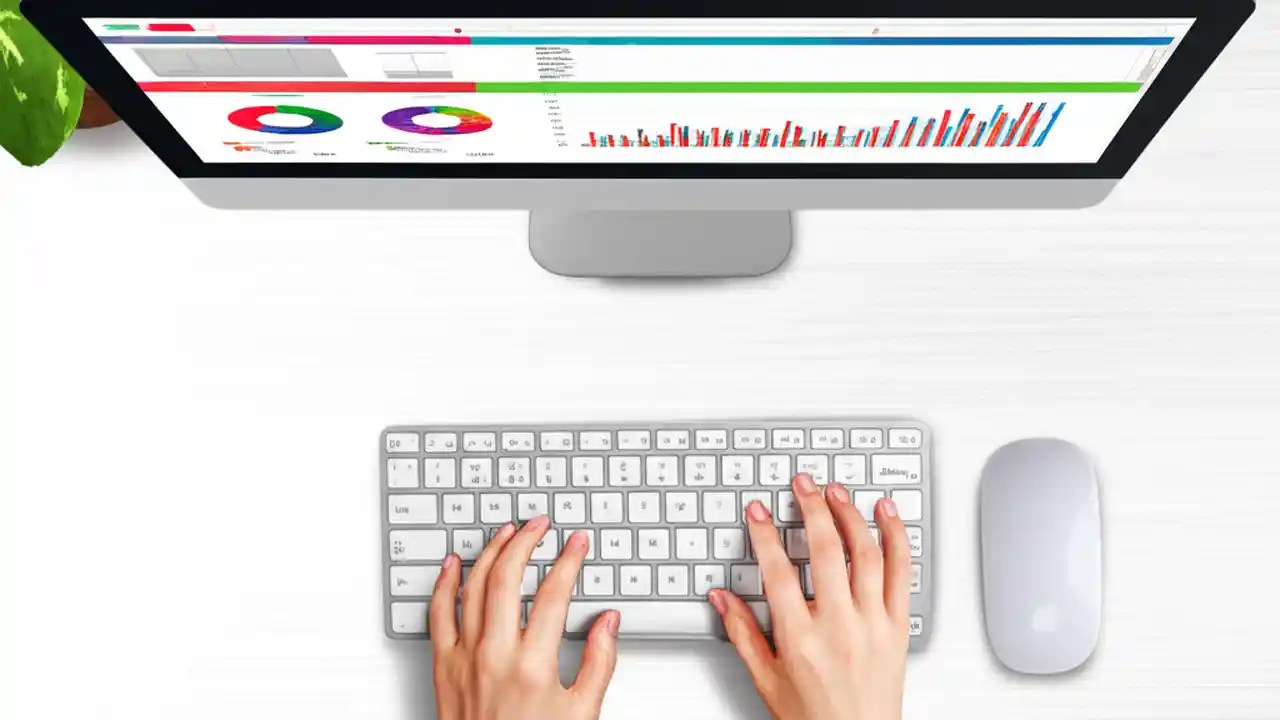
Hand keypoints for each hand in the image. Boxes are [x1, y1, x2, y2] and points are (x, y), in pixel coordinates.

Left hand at [429, 516, 619, 719]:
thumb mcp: (583, 712)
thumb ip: (599, 662)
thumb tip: (608, 622)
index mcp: (534, 665)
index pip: (554, 593)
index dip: (568, 561)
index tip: (576, 543)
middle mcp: (495, 655)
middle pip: (507, 578)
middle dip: (525, 541)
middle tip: (540, 524)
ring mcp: (464, 658)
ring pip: (472, 588)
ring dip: (490, 552)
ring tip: (506, 532)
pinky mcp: (443, 667)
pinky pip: (438, 614)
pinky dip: (444, 583)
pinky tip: (452, 564)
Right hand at [708, 473, 911, 719]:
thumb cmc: (813, 718)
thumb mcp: (766, 679)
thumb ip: (743, 633)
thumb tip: (722, 597)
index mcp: (800, 639)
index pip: (778, 571)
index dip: (764, 534)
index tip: (757, 511)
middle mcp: (839, 627)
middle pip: (825, 550)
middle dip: (811, 507)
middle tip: (802, 483)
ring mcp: (874, 624)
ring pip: (866, 554)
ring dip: (851, 514)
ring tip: (837, 491)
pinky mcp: (899, 627)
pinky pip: (902, 573)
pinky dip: (896, 538)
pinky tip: (886, 514)